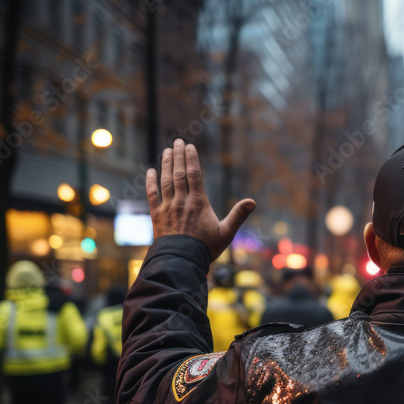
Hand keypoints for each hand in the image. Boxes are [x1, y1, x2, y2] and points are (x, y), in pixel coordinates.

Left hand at [146, 139, 255, 260]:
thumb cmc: (206, 248)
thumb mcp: (227, 233)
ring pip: (166, 181)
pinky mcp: (157, 215)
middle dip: (178, 156)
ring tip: (167, 151)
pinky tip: (151, 171)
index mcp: (198, 203)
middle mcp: (181, 201)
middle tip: (177, 142)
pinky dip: (151, 182)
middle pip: (179, 173)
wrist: (182, 262)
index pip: (194, 175)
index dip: (191, 159)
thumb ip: (238, 215)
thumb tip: (253, 202)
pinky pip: (152, 195)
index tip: (189, 146)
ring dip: (166, 164)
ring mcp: (168, 207)